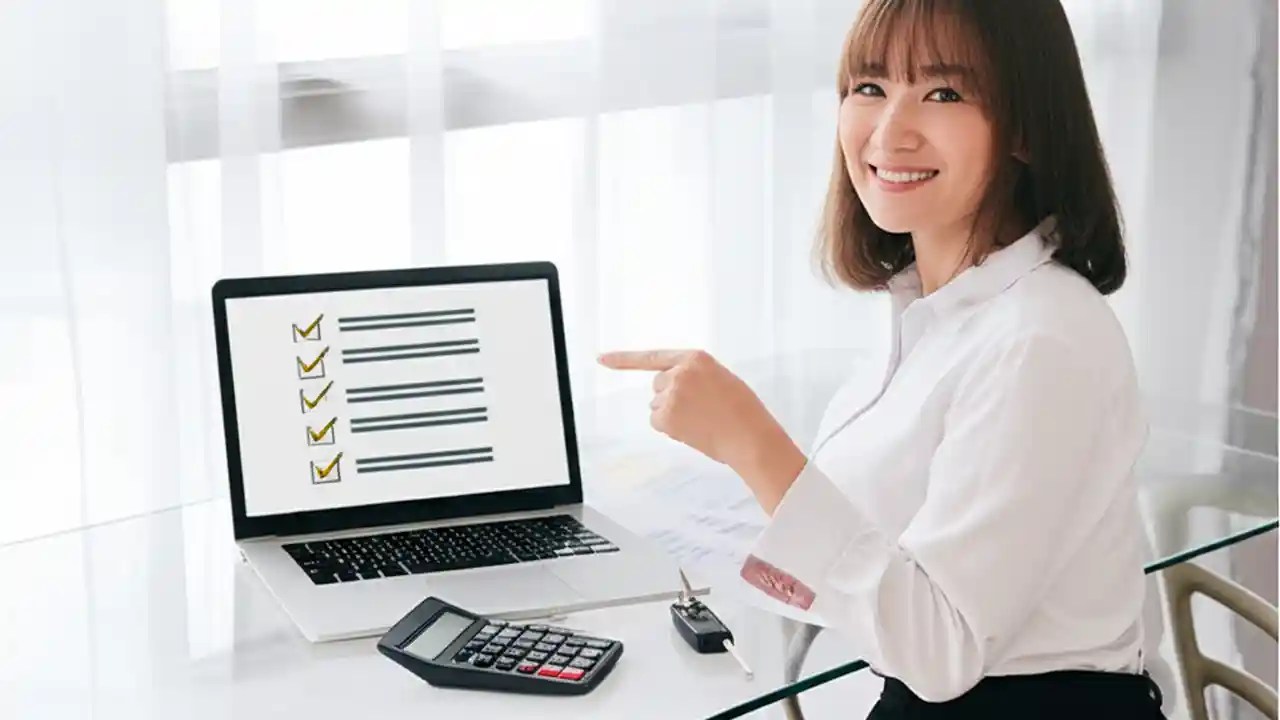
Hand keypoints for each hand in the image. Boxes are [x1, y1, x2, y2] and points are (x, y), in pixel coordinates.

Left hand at [596, 349, 806, 513]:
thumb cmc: (742, 410)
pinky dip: (669, 427)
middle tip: (700, 409)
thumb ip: (694, 374)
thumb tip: (669, 386)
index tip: (600, 359)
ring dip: (672, 412)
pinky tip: (691, 430)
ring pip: (657, 404)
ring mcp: (671, 394)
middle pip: (658, 384)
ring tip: (701, 419)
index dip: (623, 359)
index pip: (652, 356)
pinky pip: (657, 420)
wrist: (750, 436)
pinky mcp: (666, 416)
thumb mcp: (720, 378)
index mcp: (695, 357)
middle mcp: (679, 372)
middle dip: (672, 396)